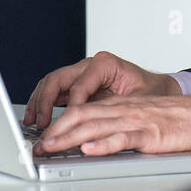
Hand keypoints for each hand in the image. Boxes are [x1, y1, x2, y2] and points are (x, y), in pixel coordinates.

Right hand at [24, 49, 179, 128]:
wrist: (158, 90)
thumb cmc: (152, 93)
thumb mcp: (140, 102)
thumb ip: (119, 110)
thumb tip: (99, 125)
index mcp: (105, 64)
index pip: (79, 85)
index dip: (71, 108)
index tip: (65, 125)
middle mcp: (90, 65)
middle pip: (58, 78)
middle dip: (45, 101)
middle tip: (39, 122)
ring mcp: (82, 74)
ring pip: (52, 83)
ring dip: (39, 102)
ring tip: (32, 121)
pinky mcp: (78, 85)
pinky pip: (55, 91)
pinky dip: (43, 103)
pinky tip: (37, 118)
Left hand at [31, 92, 190, 155]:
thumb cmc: (174, 120)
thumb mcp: (139, 117)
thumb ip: (116, 124)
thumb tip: (89, 139)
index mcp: (119, 105)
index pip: (80, 110)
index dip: (57, 124)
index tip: (42, 139)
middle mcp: (123, 110)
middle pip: (81, 117)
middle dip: (55, 133)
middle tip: (38, 148)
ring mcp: (136, 121)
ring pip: (95, 127)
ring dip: (70, 139)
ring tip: (52, 148)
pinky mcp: (150, 135)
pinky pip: (123, 138)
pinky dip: (104, 144)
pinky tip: (90, 150)